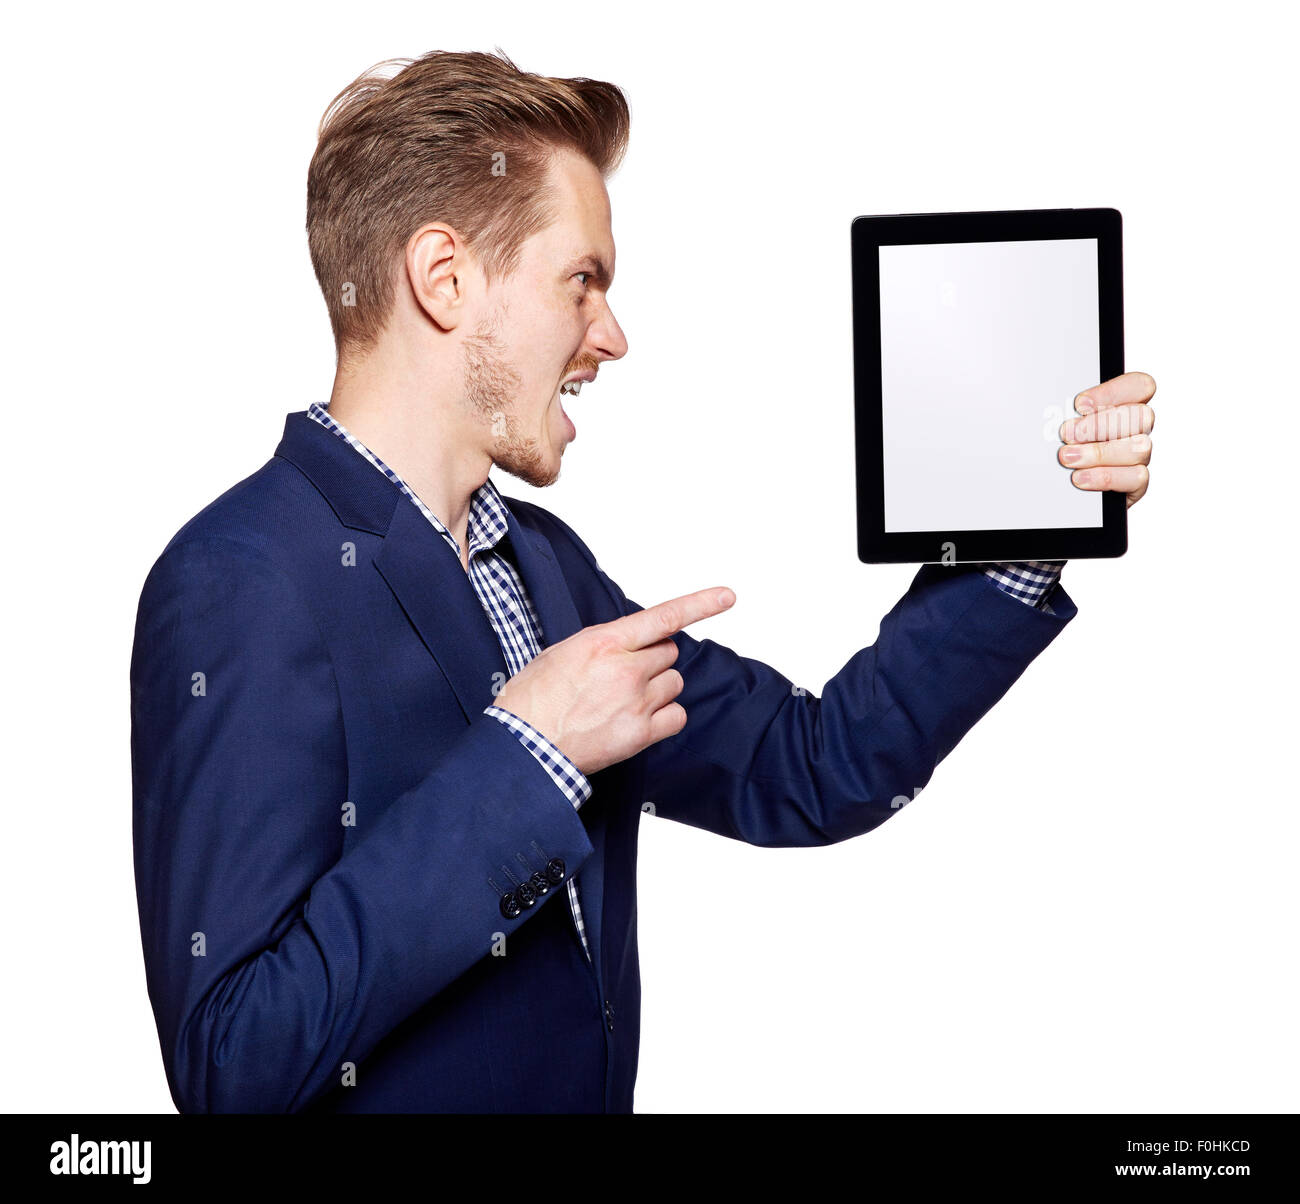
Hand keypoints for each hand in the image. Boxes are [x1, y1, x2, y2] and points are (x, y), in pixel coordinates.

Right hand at [494, 587, 736, 776]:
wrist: (524, 745)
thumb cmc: (534, 700)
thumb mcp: (562, 653)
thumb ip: (602, 644)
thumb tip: (627, 643)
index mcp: (604, 642)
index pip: (663, 617)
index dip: (700, 604)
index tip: (727, 597)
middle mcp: (626, 668)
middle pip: (668, 652)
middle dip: (652, 660)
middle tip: (623, 677)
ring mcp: (636, 701)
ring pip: (674, 682)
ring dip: (658, 688)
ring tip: (624, 701)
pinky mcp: (641, 733)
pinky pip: (677, 716)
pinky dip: (666, 717)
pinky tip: (641, 720)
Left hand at [1058, 371, 1156, 507]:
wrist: (1058, 494)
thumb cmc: (1062, 452)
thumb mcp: (1062, 428)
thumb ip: (1066, 414)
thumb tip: (1057, 409)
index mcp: (1124, 406)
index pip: (1140, 386)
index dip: (1112, 392)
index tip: (1079, 405)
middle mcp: (1136, 430)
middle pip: (1142, 416)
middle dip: (1100, 424)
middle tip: (1068, 434)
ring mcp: (1139, 456)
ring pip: (1139, 448)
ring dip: (1099, 452)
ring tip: (1068, 458)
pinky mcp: (1136, 483)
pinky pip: (1136, 477)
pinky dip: (1105, 476)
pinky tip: (1080, 477)